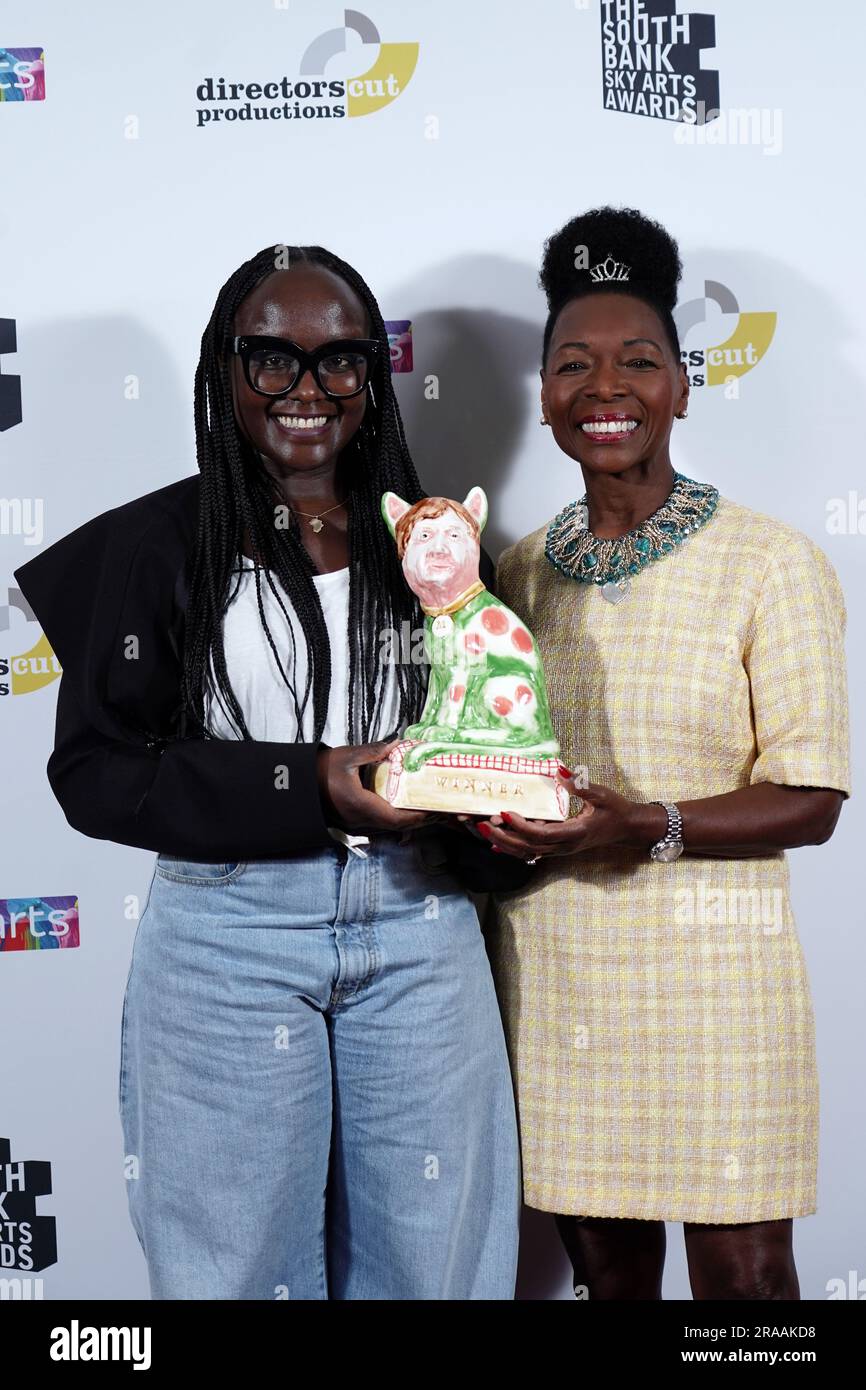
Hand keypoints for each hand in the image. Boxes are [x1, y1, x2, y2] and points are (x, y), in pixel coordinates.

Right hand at [316, 739, 438, 833]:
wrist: (301, 784)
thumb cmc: (321, 771)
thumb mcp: (347, 756)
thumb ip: (373, 751)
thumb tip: (396, 745)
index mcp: (361, 805)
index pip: (395, 817)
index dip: (417, 816)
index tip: (435, 809)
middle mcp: (362, 819)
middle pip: (398, 826)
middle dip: (421, 820)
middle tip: (441, 811)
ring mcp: (359, 822)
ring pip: (391, 826)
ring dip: (411, 820)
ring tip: (430, 809)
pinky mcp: (357, 820)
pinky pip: (383, 822)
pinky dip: (399, 817)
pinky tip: (408, 808)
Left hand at [471, 772, 662, 861]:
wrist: (627, 828)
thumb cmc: (616, 809)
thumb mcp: (601, 793)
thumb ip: (580, 784)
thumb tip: (560, 769)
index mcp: (574, 833)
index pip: (541, 833)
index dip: (521, 825)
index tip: (504, 812)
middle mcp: (565, 846)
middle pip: (528, 847)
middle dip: (504, 836)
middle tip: (482, 824)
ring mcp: (561, 850)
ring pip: (528, 852)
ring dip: (505, 843)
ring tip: (483, 831)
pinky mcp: (559, 848)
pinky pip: (533, 852)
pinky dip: (514, 849)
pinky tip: (498, 844)